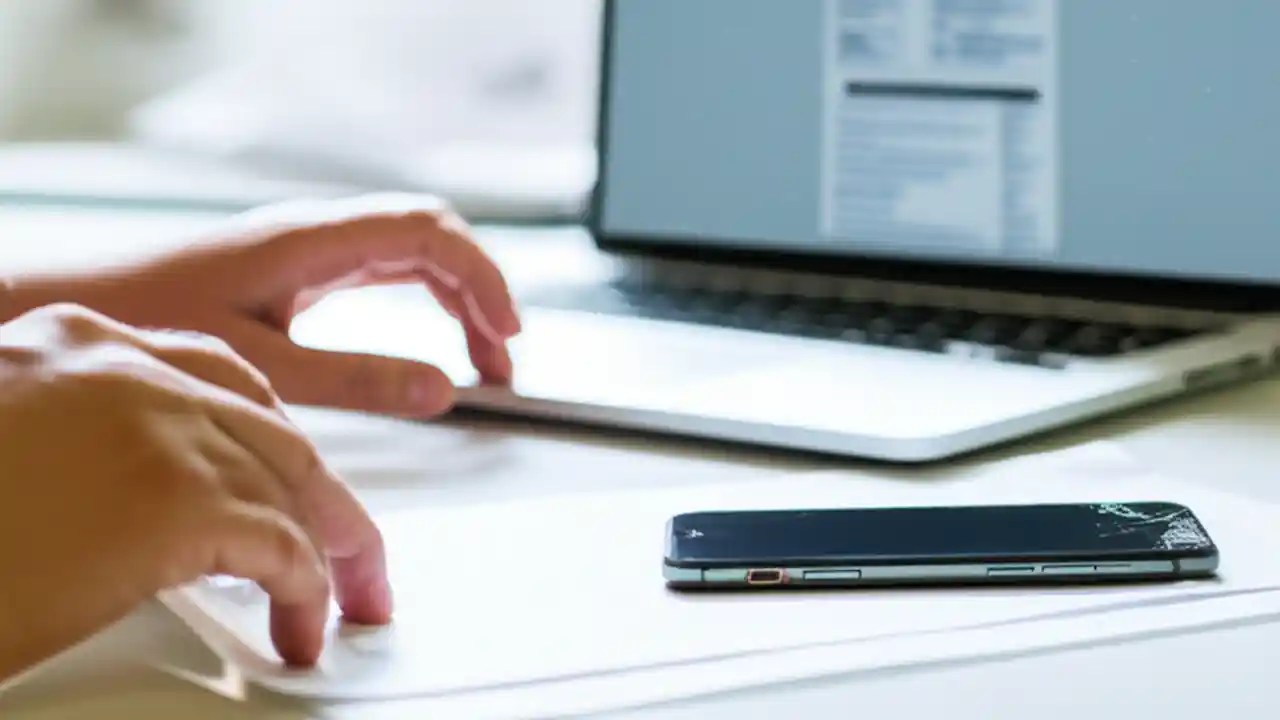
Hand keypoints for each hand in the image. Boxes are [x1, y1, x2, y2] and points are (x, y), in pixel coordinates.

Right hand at [0, 304, 390, 680]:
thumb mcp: (14, 458)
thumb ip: (78, 446)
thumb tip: (135, 496)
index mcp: (73, 342)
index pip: (215, 377)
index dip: (266, 441)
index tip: (291, 487)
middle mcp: (122, 368)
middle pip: (270, 426)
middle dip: (320, 498)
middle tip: (350, 555)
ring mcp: (154, 426)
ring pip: (293, 481)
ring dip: (331, 551)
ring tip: (343, 603)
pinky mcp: (175, 501)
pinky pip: (284, 546)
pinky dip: (308, 591)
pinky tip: (300, 628)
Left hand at [2, 194, 521, 418]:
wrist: (86, 304)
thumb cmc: (152, 320)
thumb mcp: (266, 366)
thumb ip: (358, 378)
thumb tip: (439, 389)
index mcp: (314, 241)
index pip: (429, 234)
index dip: (482, 278)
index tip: (507, 331)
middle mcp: (319, 234)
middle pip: (432, 239)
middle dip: (480, 291)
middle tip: (502, 356)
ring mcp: (311, 248)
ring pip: (412, 253)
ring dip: (456, 298)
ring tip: (482, 358)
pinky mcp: (300, 267)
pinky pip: (384, 270)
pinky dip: (423, 301)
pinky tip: (430, 340)